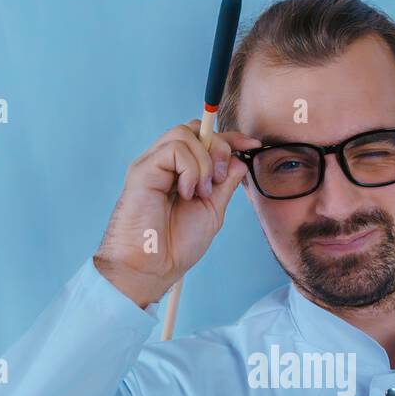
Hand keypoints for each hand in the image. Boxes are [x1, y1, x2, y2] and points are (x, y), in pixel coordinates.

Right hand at [93, 119, 259, 307]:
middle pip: (195, 129)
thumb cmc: (177, 244)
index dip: (230, 137)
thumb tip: (239, 158)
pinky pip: (174, 149)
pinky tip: (186, 192)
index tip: (252, 144)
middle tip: (219, 179)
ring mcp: (152, 164)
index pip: (205, 138)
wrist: (154, 266)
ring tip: (200, 192)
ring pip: (184, 133)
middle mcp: (164, 163)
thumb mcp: (213, 209)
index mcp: (180, 171)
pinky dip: (189, 169)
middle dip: (218, 146)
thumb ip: (225, 183)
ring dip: (203, 162)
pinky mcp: (142, 170)